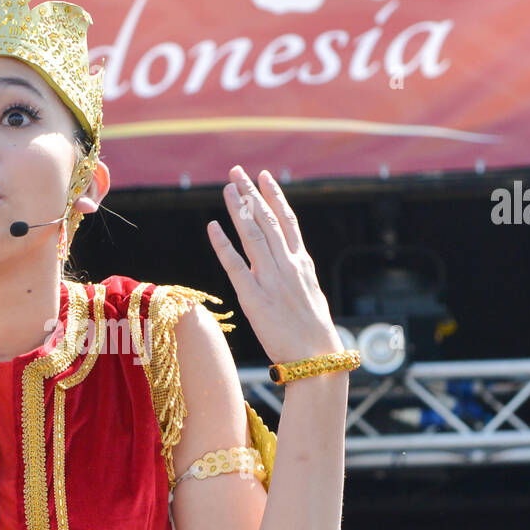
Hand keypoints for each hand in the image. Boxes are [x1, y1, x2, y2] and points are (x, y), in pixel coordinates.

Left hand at [206, 166, 341, 363]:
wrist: (316, 358)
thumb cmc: (313, 331)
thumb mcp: (310, 293)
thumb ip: (297, 272)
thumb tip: (290, 260)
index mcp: (302, 263)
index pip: (287, 220)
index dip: (274, 195)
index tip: (263, 176)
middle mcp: (287, 265)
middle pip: (267, 220)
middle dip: (250, 193)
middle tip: (236, 171)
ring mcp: (271, 280)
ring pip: (253, 235)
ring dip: (238, 209)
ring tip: (226, 188)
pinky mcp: (254, 298)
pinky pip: (235, 266)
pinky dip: (223, 245)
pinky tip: (213, 226)